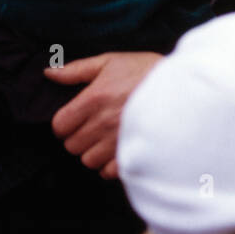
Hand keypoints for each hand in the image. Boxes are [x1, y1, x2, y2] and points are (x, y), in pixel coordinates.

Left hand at [46, 51, 162, 177]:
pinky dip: (110, 165)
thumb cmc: (146, 71)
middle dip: (79, 138)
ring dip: (94, 153)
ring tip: (107, 141)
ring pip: (88, 161)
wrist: (184, 85)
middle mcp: (102, 123)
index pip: (59, 126)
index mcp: (93, 100)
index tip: (76, 119)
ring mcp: (118, 141)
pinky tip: (118, 152)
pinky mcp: (134, 154)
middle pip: (72, 146)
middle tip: (93, 128)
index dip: (65, 124)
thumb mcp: (111, 61)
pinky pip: (108, 172)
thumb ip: (76, 70)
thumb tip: (49, 73)